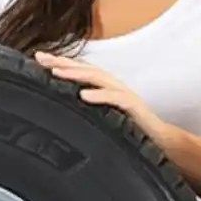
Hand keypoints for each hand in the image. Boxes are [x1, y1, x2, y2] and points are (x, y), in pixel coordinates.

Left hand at [34, 51, 176, 148]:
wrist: (162, 142)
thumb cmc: (132, 129)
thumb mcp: (103, 117)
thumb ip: (86, 110)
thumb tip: (60, 109)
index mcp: (105, 88)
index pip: (80, 71)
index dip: (60, 63)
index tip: (37, 59)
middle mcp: (113, 87)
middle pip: (85, 69)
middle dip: (63, 62)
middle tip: (41, 58)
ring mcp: (124, 95)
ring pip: (98, 78)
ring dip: (76, 74)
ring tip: (57, 72)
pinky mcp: (134, 108)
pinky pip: (116, 99)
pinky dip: (99, 95)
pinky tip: (83, 95)